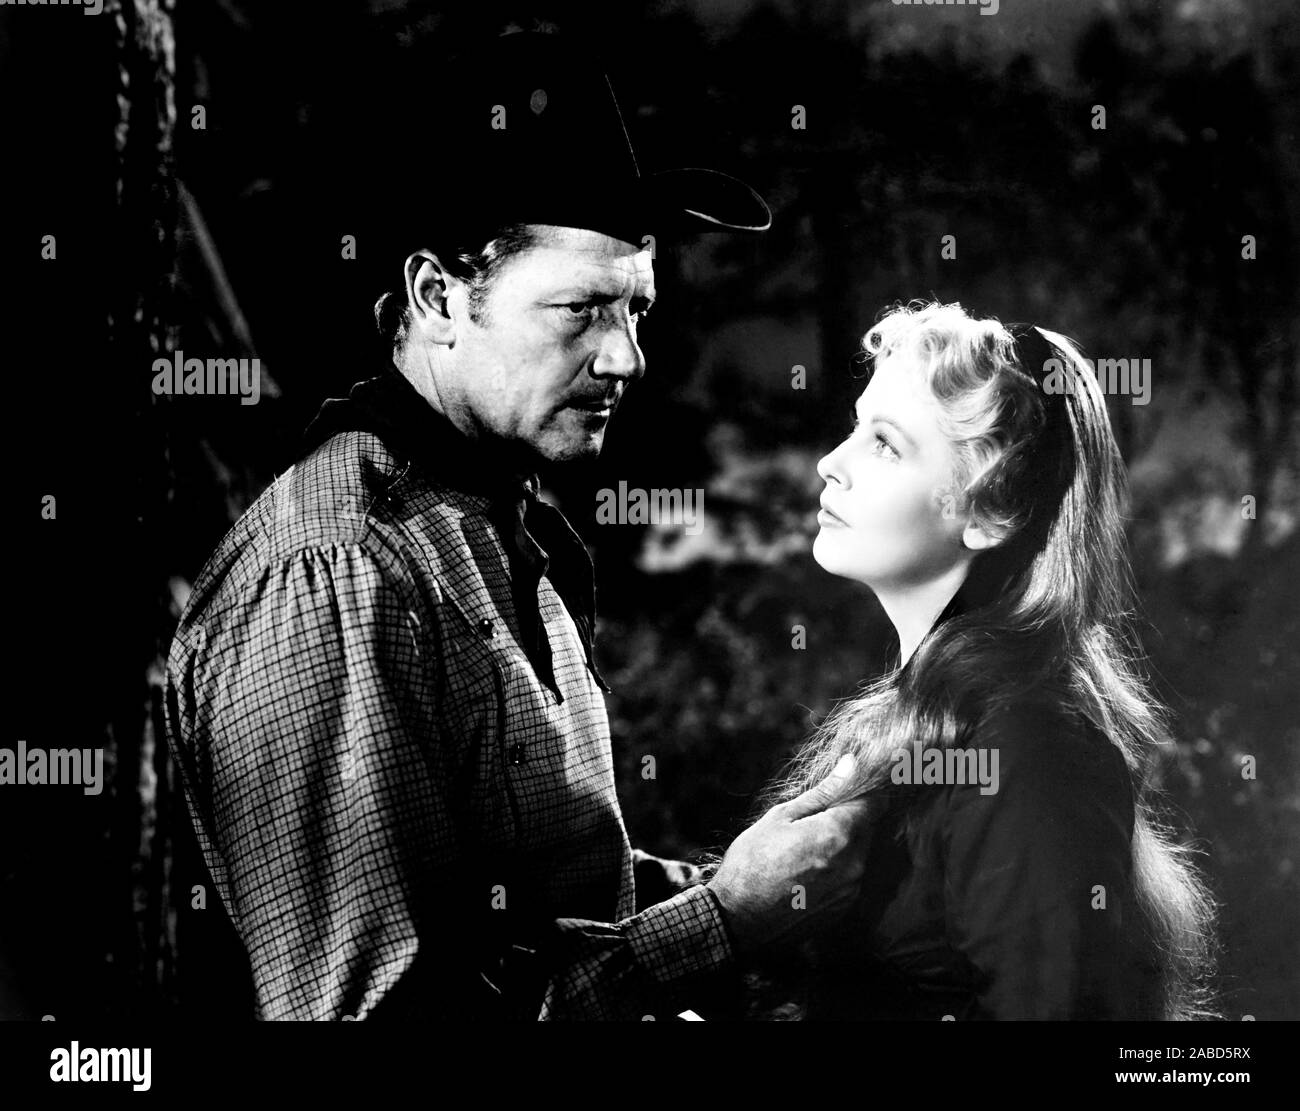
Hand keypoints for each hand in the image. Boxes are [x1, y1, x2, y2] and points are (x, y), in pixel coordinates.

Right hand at [707, 755, 873, 954]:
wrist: (738, 921)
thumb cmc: (752, 863)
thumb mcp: (780, 818)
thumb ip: (822, 794)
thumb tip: (850, 765)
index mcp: (838, 834)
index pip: (876, 803)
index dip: (865, 791)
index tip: (849, 787)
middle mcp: (854, 863)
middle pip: (868, 828)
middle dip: (850, 818)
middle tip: (816, 818)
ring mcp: (852, 890)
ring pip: (860, 854)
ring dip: (843, 845)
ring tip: (805, 849)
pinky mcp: (845, 909)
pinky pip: (852, 878)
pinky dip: (838, 869)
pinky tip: (807, 872)